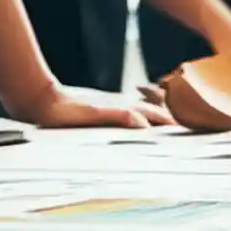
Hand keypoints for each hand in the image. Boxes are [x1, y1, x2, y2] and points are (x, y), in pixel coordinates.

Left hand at [18, 84, 173, 128]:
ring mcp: (111, 107)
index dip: (172, 123)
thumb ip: (119, 116)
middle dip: (170, 119)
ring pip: (141, 112)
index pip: (156, 115)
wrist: (39, 99)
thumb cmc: (63, 110)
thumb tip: (144, 123)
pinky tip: (136, 125)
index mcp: (123, 107)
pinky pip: (128, 116)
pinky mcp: (100, 111)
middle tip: (186, 130)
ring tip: (168, 128)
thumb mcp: (92, 114)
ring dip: (156, 119)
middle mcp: (120, 105)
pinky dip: (140, 120)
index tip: (190, 131)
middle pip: (153, 111)